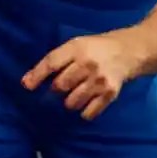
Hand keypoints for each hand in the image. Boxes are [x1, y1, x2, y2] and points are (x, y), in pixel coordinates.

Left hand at [21, 32, 144, 120]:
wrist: (130, 50)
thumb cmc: (97, 48)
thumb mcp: (77, 45)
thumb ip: (56, 60)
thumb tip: (27, 82)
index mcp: (77, 47)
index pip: (52, 62)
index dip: (37, 75)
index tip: (26, 86)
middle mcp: (88, 63)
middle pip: (60, 85)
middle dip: (57, 88)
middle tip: (64, 84)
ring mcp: (100, 79)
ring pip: (72, 102)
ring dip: (70, 101)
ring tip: (77, 92)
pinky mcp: (110, 93)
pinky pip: (88, 112)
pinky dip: (84, 111)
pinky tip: (88, 101)